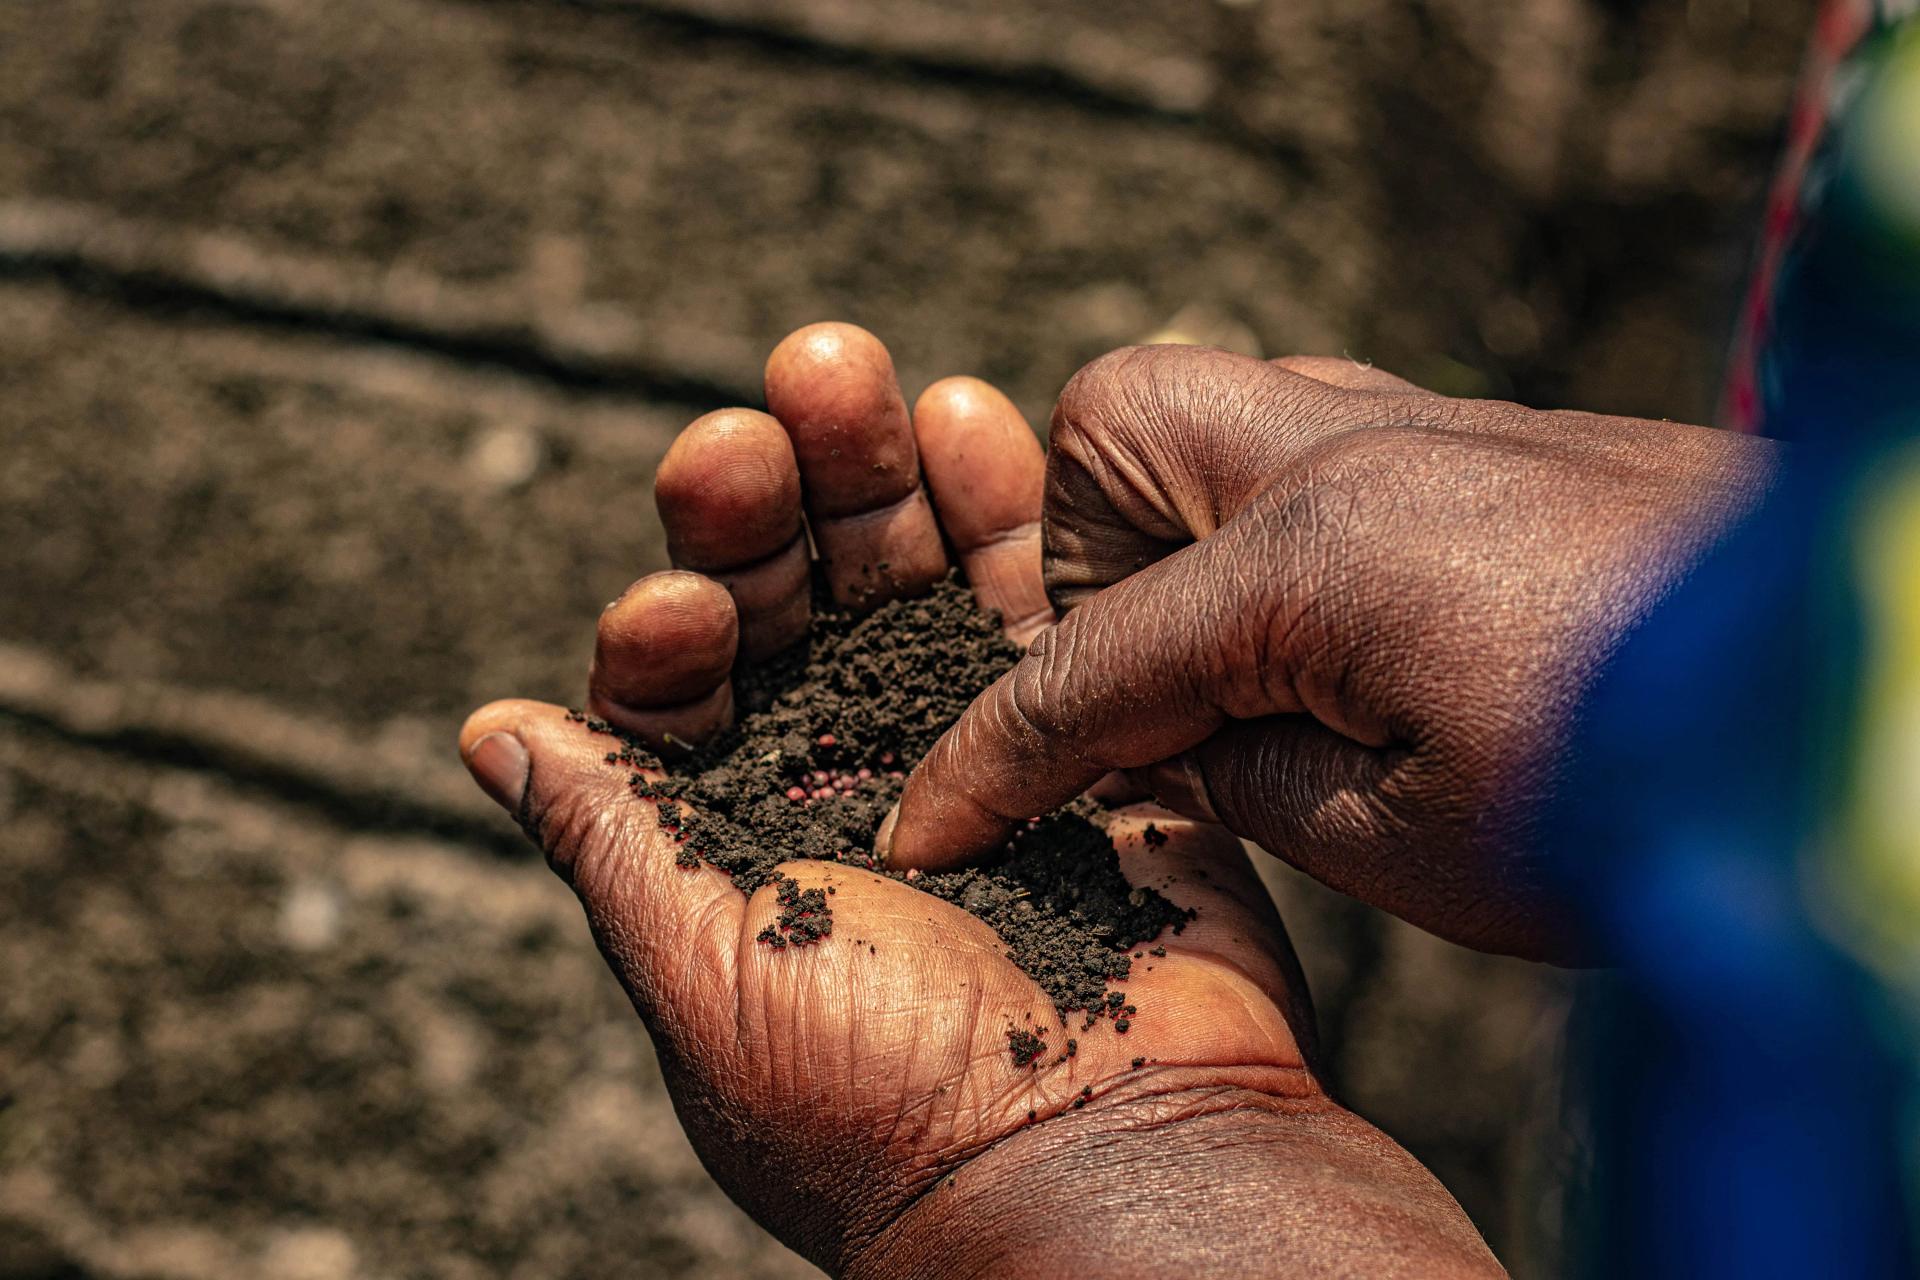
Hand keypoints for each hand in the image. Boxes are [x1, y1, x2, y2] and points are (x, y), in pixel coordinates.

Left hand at [459, 326, 1500, 1276]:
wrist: (1106, 1161)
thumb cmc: (884, 1100)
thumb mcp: (705, 971)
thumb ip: (609, 837)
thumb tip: (490, 730)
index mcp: (740, 830)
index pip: (683, 677)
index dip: (674, 613)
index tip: (680, 601)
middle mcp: (849, 769)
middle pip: (801, 592)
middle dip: (780, 493)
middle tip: (778, 402)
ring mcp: (973, 735)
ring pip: (913, 571)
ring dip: (882, 470)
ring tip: (856, 372)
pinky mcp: (1089, 723)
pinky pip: (1039, 598)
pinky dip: (1007, 513)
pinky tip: (975, 421)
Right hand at [885, 344, 1779, 960]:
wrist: (1853, 698)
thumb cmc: (1653, 794)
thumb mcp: (1415, 845)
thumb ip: (1245, 780)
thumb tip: (1172, 742)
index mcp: (1314, 556)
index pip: (1087, 668)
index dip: (989, 763)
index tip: (924, 827)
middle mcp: (1353, 448)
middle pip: (1117, 425)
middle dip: (1086, 554)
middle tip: (1152, 681)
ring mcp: (1431, 424)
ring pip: (1222, 407)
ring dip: (1185, 527)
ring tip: (1248, 660)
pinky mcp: (1493, 438)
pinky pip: (1324, 431)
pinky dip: (1281, 518)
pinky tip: (1347, 624)